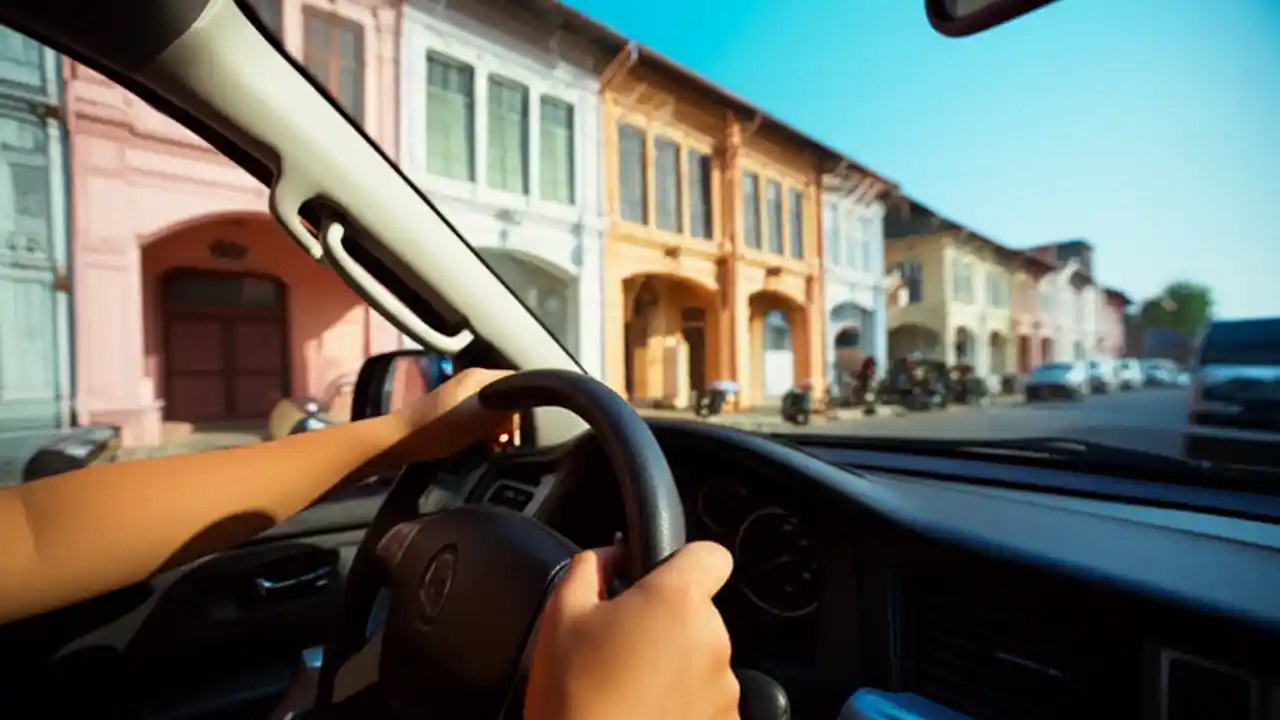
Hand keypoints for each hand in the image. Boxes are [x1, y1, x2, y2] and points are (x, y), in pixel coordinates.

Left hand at [390, 368, 516, 462]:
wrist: (399, 442)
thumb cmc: (436, 429)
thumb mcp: (478, 418)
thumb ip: (507, 408)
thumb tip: (528, 407)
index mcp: (481, 376)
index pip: (520, 382)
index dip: (526, 405)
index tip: (521, 429)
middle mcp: (474, 382)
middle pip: (510, 399)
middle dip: (512, 422)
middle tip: (504, 442)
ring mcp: (463, 397)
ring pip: (497, 413)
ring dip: (498, 432)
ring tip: (492, 447)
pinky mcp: (456, 414)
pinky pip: (483, 422)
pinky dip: (486, 435)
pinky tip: (481, 448)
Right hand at [525, 541, 739, 719]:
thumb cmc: (573, 695)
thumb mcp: (560, 615)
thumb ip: (590, 566)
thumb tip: (612, 555)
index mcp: (677, 601)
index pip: (711, 556)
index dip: (686, 562)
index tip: (660, 581)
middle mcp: (712, 639)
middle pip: (699, 614)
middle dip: (667, 623)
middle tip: (623, 648)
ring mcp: (724, 687)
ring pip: (702, 658)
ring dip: (675, 667)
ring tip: (630, 690)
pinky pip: (706, 700)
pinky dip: (682, 705)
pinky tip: (646, 713)